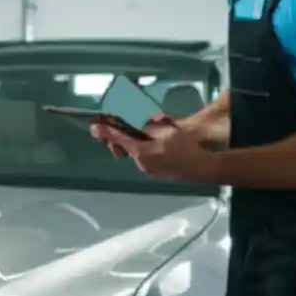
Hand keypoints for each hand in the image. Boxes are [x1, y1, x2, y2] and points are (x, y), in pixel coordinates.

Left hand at [91, 119, 217, 181]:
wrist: (201, 168)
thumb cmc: (186, 149)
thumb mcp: (166, 132)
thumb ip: (147, 128)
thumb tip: (135, 124)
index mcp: (141, 152)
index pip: (119, 139)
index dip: (106, 131)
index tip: (94, 127)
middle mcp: (141, 163)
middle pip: (125, 146)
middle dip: (119, 136)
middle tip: (115, 124)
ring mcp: (148, 169)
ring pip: (135, 151)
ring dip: (134, 141)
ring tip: (141, 131)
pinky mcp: (156, 172)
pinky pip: (145, 156)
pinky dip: (144, 148)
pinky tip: (154, 141)